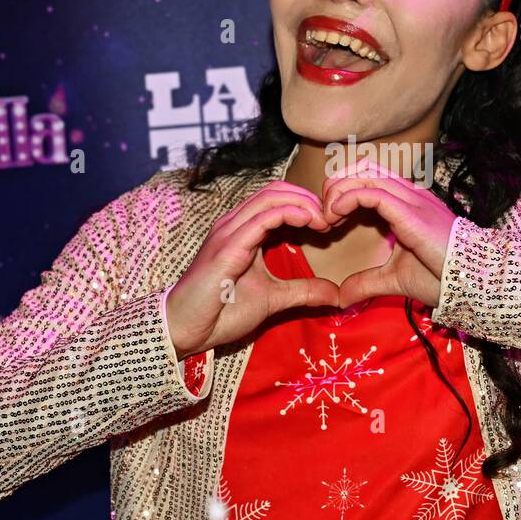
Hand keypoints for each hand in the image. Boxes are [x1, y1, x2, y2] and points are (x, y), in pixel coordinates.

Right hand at [165, 181, 340, 357]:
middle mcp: (234, 224)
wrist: (186, 329)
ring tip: (325, 220)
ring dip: (303, 203)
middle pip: (276, 190)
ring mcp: (229, 231)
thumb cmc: (221, 313)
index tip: (330, 224)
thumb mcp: (273, 299)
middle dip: (308, 198)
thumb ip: (302, 291)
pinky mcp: (227, 245)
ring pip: (271, 196)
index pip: (277, 198)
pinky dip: (290, 213)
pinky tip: (310, 221)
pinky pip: (263, 217)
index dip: (306, 204)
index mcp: (242, 231)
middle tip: (332, 219)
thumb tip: (334, 294)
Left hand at [321, 158, 458, 309]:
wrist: (473, 283)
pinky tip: (335, 215)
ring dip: (337, 191)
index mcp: (407, 203)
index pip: (368, 177)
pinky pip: (372, 192)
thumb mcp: (395, 279)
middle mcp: (409, 194)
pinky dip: (347, 199)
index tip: (328, 219)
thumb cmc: (442, 277)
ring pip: (365, 174)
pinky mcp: (410, 212)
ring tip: (326, 216)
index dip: (342, 190)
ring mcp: (411, 199)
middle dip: (335, 184)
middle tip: (322, 214)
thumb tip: (341, 297)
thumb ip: (367, 283)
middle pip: (363, 168)